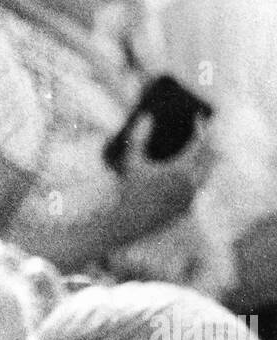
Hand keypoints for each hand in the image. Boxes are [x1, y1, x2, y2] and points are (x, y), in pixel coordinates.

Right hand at [114, 115, 216, 235]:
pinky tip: (195, 169)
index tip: (198, 118)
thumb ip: (138, 137)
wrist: (129, 223)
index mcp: (181, 169)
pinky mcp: (187, 208)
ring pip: (208, 172)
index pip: (201, 142)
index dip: (201, 127)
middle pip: (211, 155)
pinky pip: (199, 187)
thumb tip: (146, 116)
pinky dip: (199, 174)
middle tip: (204, 130)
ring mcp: (191, 197)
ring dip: (207, 158)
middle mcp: (191, 184)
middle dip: (209, 141)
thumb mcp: (131, 161)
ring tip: (204, 147)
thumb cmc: (128, 190)